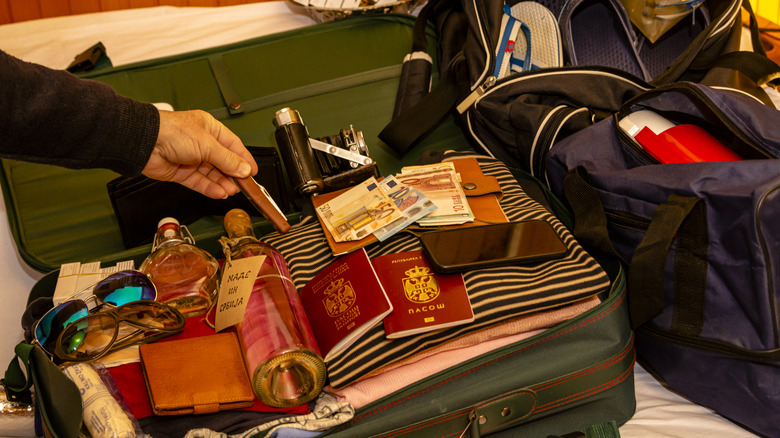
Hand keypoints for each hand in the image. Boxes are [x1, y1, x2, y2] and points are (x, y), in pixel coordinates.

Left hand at [142, 109, 257, 198]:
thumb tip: (244, 169)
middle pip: (223, 161)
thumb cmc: (172, 132)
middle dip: (234, 174)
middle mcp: (201, 142)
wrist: (144, 142)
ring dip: (222, 183)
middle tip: (244, 186)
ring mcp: (190, 158)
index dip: (244, 159)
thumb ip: (228, 159)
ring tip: (232, 191)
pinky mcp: (180, 172)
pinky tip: (219, 193)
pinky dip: (209, 188)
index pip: (233, 146)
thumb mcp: (207, 144)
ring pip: (211, 174)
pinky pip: (199, 182)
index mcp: (209, 128)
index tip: (253, 172)